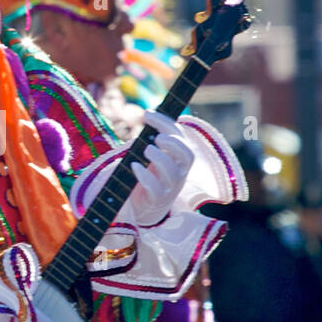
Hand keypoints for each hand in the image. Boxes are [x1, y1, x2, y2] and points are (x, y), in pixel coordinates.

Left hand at [126, 110, 195, 226]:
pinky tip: (134, 166)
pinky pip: (156, 189)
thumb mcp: (151, 155)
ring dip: (160, 158)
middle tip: (157, 137)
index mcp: (177, 158)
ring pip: (174, 173)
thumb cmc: (147, 175)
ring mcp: (169, 188)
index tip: (147, 113)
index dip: (166, 123)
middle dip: (174, 143)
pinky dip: (145, 176)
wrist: (143, 208)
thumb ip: (152, 138)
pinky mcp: (157, 200)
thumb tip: (148, 114)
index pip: (180, 137)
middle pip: (187, 155)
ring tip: (146, 149)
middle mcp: (178, 172)